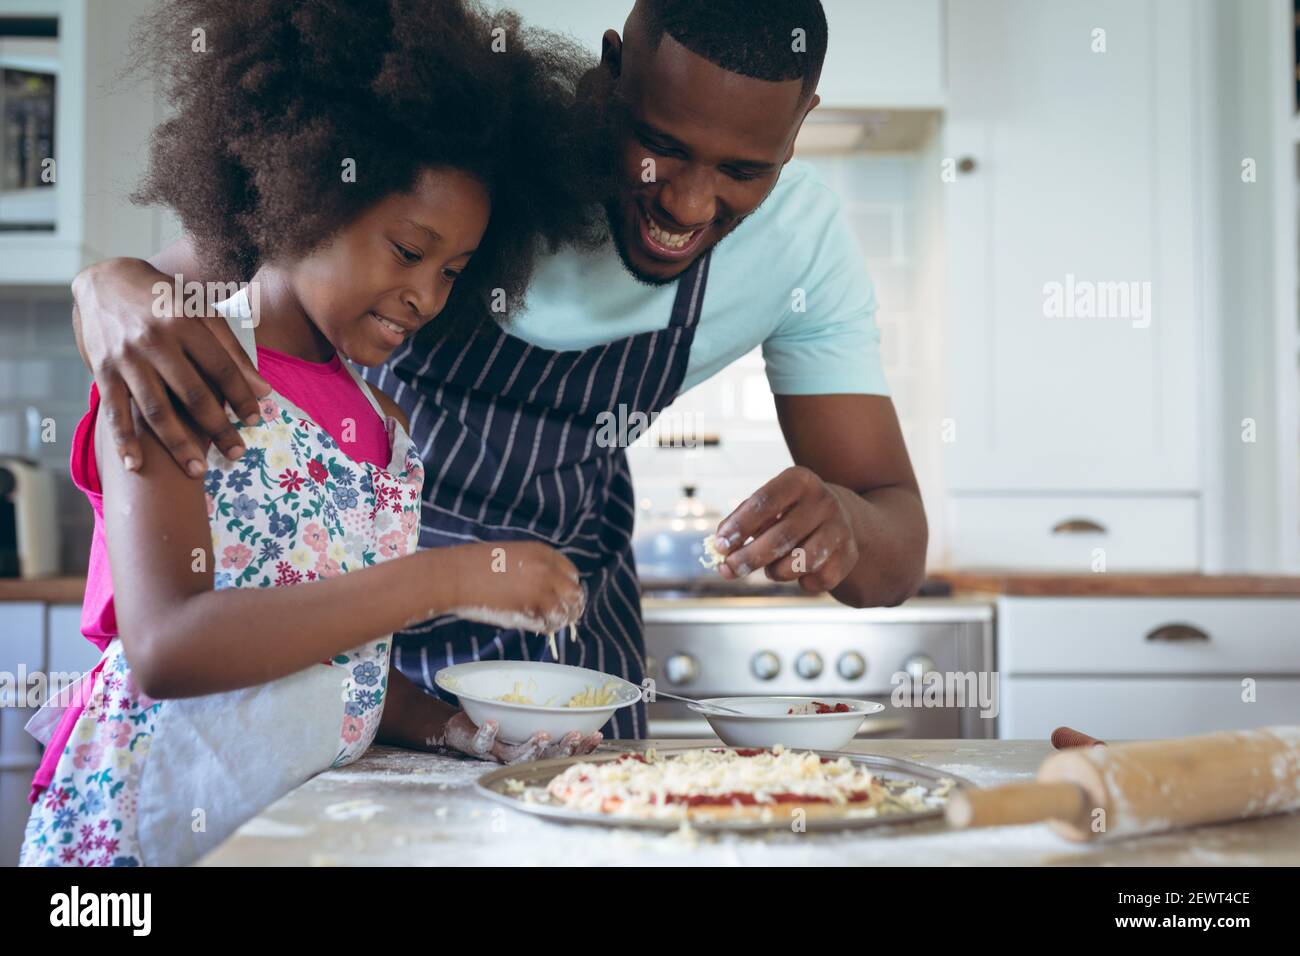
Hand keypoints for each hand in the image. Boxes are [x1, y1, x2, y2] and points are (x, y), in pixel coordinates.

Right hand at [73, 257, 268, 474]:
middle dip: (217, 427)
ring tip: (198, 471)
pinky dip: (123, 441)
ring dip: (177, 444)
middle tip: (237, 453)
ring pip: (156, 409)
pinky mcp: (102, 370)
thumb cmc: (165, 300)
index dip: (241, 396)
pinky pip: (114, 411)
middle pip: (192, 393)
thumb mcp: (201, 312)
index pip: (222, 368)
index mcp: (184, 323)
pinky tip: (134, 466)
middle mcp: (154, 340)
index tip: (256, 420)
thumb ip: (232, 351)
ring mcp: (126, 357)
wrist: (105, 281)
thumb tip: (264, 391)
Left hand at [440, 711, 601, 763]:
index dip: (581, 747)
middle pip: (544, 759)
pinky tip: (494, 722)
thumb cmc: (501, 719)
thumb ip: (548, 712)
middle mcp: (518, 754)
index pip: (562, 752)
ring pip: (516, 756)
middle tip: (576, 735)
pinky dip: (488, 733)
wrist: (461, 726)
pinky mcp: (476, 745)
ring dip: (531, 747)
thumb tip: (582, 697)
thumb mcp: (527, 714)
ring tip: (543, 734)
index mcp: (535, 748)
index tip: (598, 735)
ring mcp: (497, 751)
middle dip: (562, 749)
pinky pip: (482, 742)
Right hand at [447, 541, 585, 632]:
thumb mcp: (513, 556)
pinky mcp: (531, 609)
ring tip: (548, 623)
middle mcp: (548, 570)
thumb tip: (548, 587)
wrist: (458, 575)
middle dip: (571, 606)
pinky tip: (535, 626)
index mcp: (543, 552)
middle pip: (575, 593)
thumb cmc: (476, 564)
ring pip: (565, 612)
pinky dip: (544, 628)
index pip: (571, 573)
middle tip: (563, 615)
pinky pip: (548, 624)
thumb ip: (534, 567)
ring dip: (558, 620)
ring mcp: (542, 590)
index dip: (568, 587)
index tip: (563, 597)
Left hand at [713, 466, 859, 593]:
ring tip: (770, 568)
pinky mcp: (849, 554)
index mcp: (799, 480)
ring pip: (800, 562)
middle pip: (781, 536)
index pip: (764, 502)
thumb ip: (741, 522)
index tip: (719, 545)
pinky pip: (818, 580)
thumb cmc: (788, 512)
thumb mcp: (767, 505)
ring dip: (775, 572)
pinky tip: (798, 572)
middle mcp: (823, 500)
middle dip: (749, 558)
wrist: (838, 517)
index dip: (739, 526)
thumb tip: (719, 548)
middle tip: (728, 570)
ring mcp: (840, 528)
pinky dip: (801, 583)